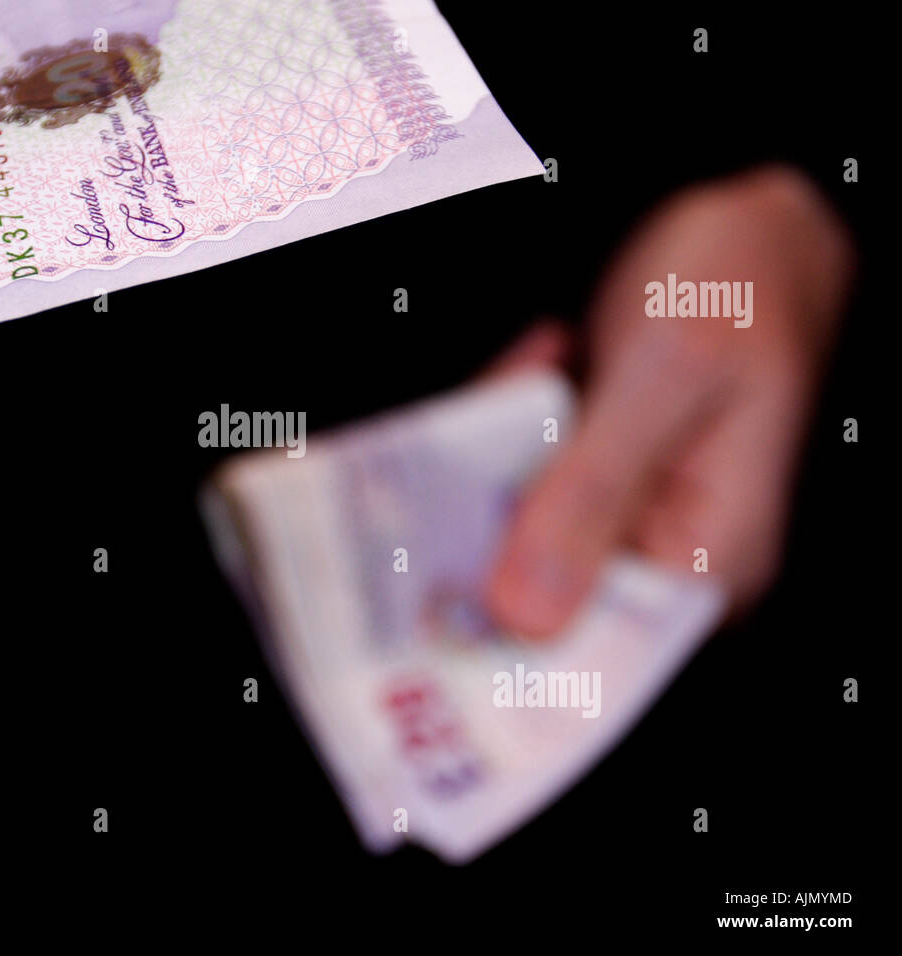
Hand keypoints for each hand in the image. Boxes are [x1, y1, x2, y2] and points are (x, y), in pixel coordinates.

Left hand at [486, 164, 855, 637]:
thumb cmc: (735, 283)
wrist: (751, 216)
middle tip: (462, 452)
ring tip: (527, 376)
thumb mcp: (661, 378)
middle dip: (491, 514)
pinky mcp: (602, 471)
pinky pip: (530, 471)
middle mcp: (669, 549)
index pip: (591, 639)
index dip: (507, 618)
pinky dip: (517, 421)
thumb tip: (526, 618)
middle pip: (543, 580)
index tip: (435, 580)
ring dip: (503, 451)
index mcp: (710, 556)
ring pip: (524, 520)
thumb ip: (592, 493)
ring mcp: (632, 509)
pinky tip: (545, 361)